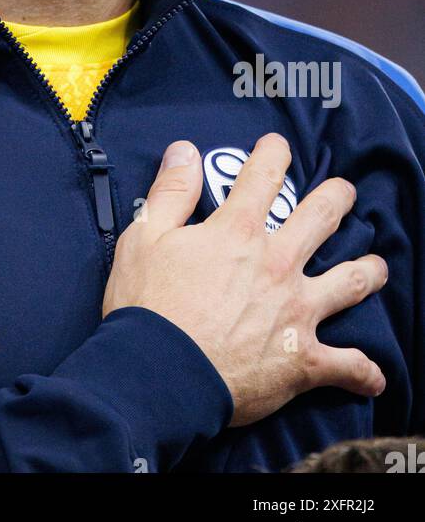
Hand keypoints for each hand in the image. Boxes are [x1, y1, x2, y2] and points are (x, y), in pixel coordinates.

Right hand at [102, 132, 387, 425]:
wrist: (160, 374)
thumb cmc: (148, 306)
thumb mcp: (145, 236)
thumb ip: (171, 191)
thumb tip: (184, 150)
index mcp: (238, 231)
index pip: (263, 176)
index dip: (273, 154)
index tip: (278, 146)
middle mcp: (277, 263)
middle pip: (322, 217)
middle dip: (337, 199)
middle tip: (344, 192)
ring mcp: (297, 311)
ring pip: (351, 282)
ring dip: (368, 272)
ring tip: (377, 266)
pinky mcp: (304, 360)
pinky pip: (348, 365)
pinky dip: (364, 371)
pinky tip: (375, 375)